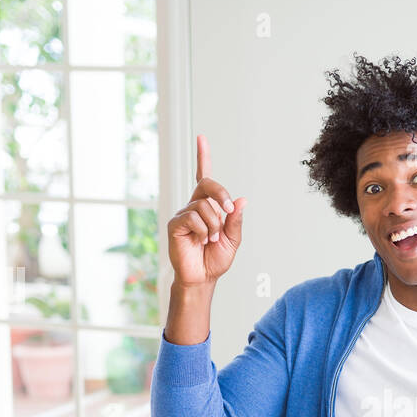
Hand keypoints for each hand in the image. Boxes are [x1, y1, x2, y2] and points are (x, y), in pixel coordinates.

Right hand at [167, 134, 245, 286]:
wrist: (202, 278)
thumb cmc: (215, 258)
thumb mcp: (233, 239)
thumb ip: (235, 220)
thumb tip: (241, 200)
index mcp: (208, 206)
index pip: (204, 177)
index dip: (203, 157)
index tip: (201, 138)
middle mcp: (194, 205)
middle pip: (207, 184)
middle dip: (222, 194)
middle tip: (229, 210)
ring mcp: (183, 214)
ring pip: (204, 205)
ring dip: (214, 225)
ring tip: (211, 240)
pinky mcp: (175, 224)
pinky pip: (193, 217)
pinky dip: (204, 231)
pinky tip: (202, 241)